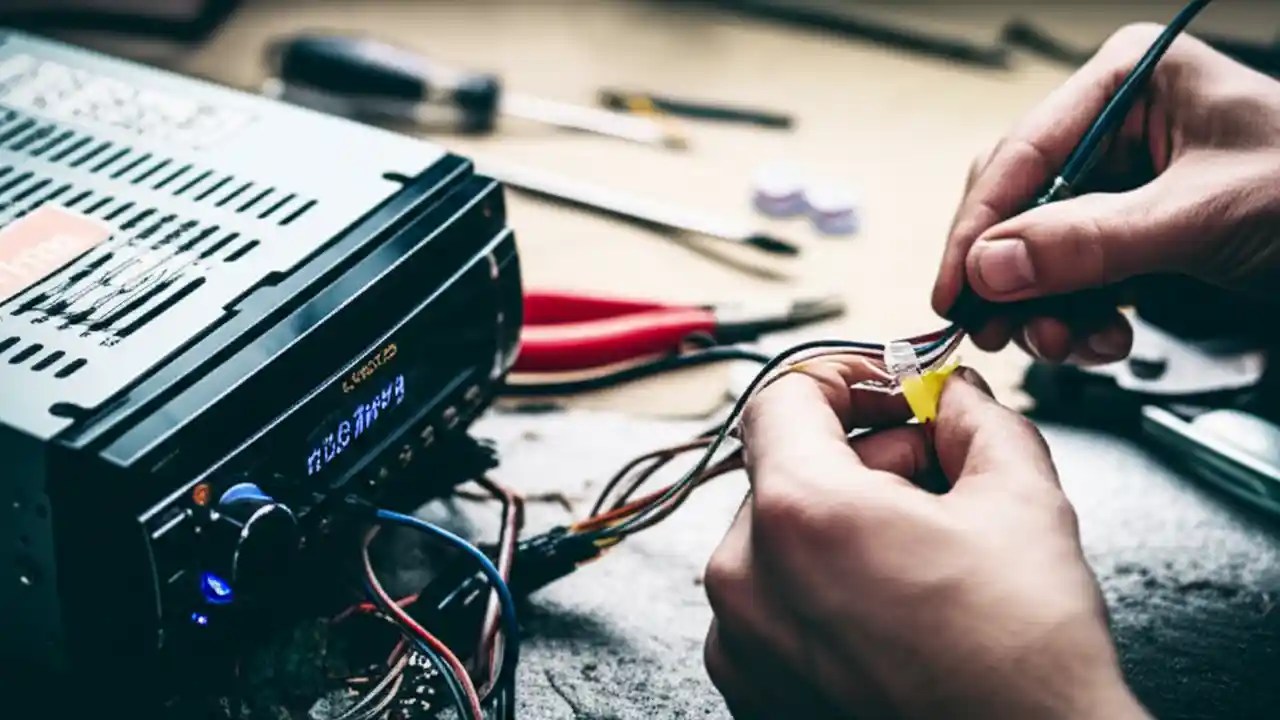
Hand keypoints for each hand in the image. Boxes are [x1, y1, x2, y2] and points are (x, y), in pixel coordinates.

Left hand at [702, 361, 1146, 719]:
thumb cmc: (1023, 664)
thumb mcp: (1022, 503)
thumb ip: (978, 420)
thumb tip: (956, 397)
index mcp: (800, 514)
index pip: (783, 397)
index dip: (844, 379)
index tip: (886, 391)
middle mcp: (745, 579)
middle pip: (786, 470)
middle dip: (864, 460)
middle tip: (939, 478)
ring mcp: (740, 643)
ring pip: (779, 540)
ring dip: (844, 526)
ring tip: (924, 557)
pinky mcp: (750, 688)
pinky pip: (771, 604)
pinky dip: (822, 588)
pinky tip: (893, 608)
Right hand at [933, 23, 1279, 364]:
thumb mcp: (1203, 215)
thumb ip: (1091, 242)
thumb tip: (990, 267)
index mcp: (1127, 81)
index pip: (1020, 154)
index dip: (978, 229)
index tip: (954, 292)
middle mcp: (1115, 124)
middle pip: (1019, 203)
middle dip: (1012, 276)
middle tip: (1003, 331)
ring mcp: (1123, 179)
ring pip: (1039, 249)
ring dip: (1045, 307)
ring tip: (1069, 345)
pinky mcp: (1135, 228)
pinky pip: (1076, 275)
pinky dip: (1079, 316)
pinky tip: (1104, 339)